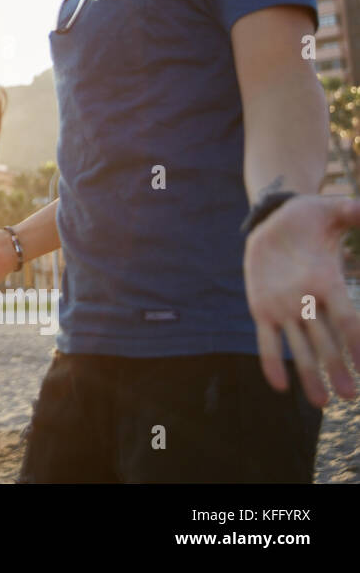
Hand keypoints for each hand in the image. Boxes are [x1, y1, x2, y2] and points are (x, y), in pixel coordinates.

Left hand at [245, 194, 359, 405]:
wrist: (276, 221)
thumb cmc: (308, 216)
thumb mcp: (328, 209)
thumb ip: (350, 211)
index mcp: (327, 282)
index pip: (347, 317)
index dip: (357, 339)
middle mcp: (309, 301)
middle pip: (326, 340)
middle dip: (337, 367)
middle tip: (349, 396)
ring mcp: (285, 308)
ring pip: (300, 347)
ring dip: (310, 373)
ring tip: (321, 402)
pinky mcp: (261, 308)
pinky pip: (267, 340)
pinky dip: (271, 361)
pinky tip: (278, 386)